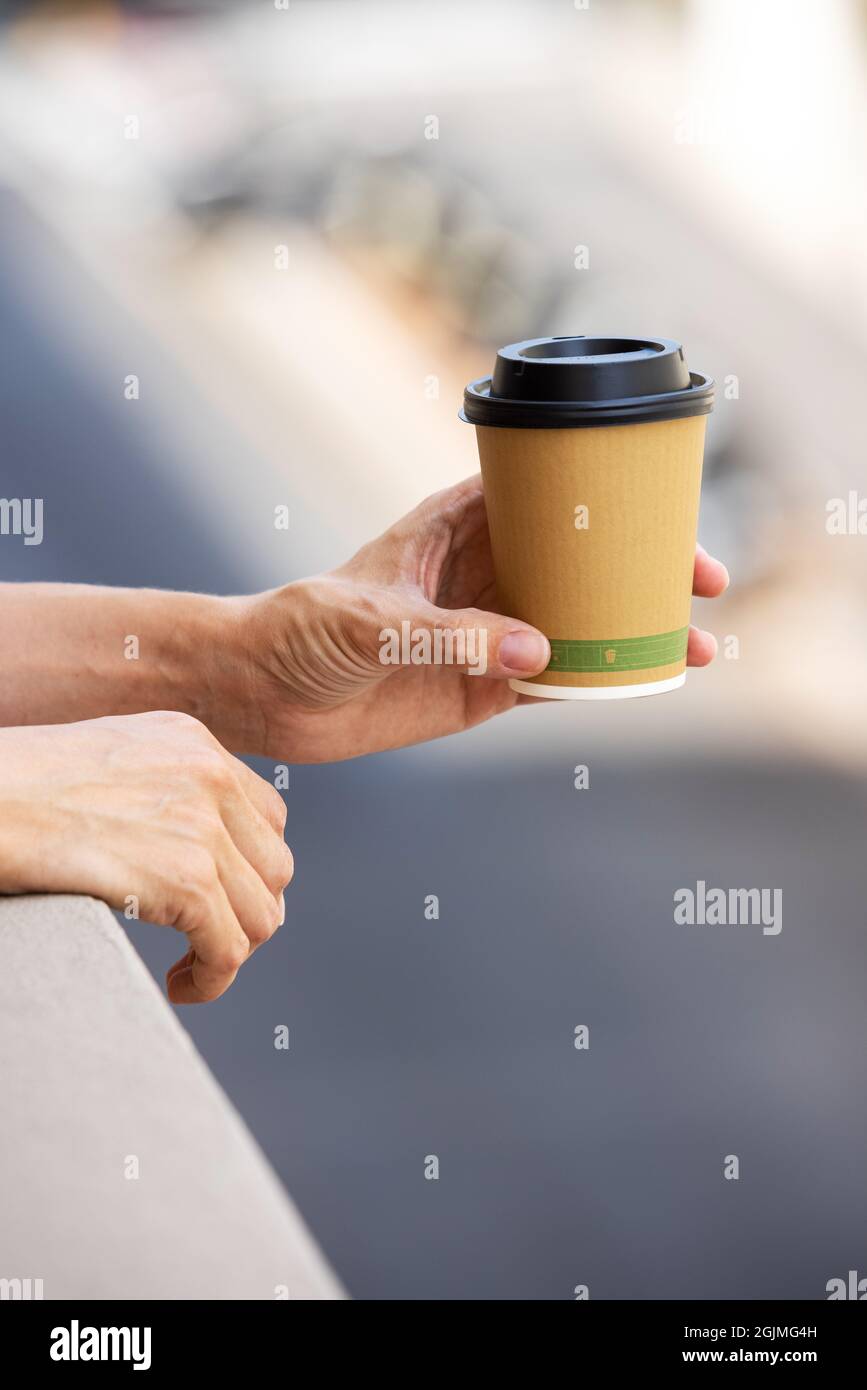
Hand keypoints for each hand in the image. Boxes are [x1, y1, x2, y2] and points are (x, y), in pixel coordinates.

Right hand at [0, 711, 292, 1002]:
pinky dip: (210, 980)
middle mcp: (208, 773)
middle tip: (205, 939)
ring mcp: (202, 825)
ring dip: (229, 950)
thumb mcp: (102, 761)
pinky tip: (179, 985)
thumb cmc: (9, 788)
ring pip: (261, 913)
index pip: (265, 814)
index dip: (248, 868)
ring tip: (190, 966)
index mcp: (190, 740)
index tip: (218, 901)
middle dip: (245, 911)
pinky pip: (229, 949)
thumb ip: (155, 785)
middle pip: (274, 866)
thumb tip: (177, 844)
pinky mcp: (185, 878)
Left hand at [239, 475, 728, 761]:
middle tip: (704, 587)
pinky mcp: (480, 687)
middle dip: (642, 569)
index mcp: (459, 526)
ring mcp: (487, 631)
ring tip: (695, 649)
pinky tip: (640, 686)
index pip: (548, 496)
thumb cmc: (302, 628)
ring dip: (632, 631)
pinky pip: (553, 681)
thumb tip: (541, 652)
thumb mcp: (373, 622)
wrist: (262, 693)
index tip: (666, 515)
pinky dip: (595, 683)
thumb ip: (453, 636)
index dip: (610, 500)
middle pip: (581, 559)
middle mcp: (483, 573)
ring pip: (578, 622)